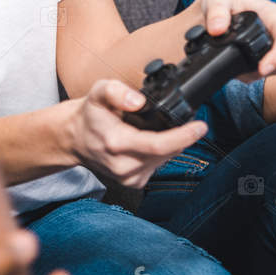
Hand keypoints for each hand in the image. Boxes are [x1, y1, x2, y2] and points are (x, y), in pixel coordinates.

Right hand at [65, 79, 207, 188]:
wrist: (74, 139)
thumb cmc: (89, 116)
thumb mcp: (98, 93)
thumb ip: (116, 91)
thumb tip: (139, 100)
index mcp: (116, 143)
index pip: (158, 145)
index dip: (183, 136)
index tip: (201, 126)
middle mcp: (123, 165)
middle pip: (167, 152)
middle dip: (180, 135)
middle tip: (181, 118)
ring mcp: (129, 177)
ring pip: (165, 159)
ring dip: (170, 144)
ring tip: (155, 128)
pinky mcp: (133, 183)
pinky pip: (158, 165)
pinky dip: (161, 153)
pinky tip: (149, 142)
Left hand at [186, 0, 275, 79]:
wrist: (214, 10)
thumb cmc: (221, 0)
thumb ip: (216, 11)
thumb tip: (217, 29)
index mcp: (272, 13)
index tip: (263, 68)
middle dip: (273, 67)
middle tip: (249, 74)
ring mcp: (273, 43)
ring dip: (260, 72)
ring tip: (239, 69)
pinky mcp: (265, 55)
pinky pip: (266, 71)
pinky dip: (253, 74)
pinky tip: (238, 70)